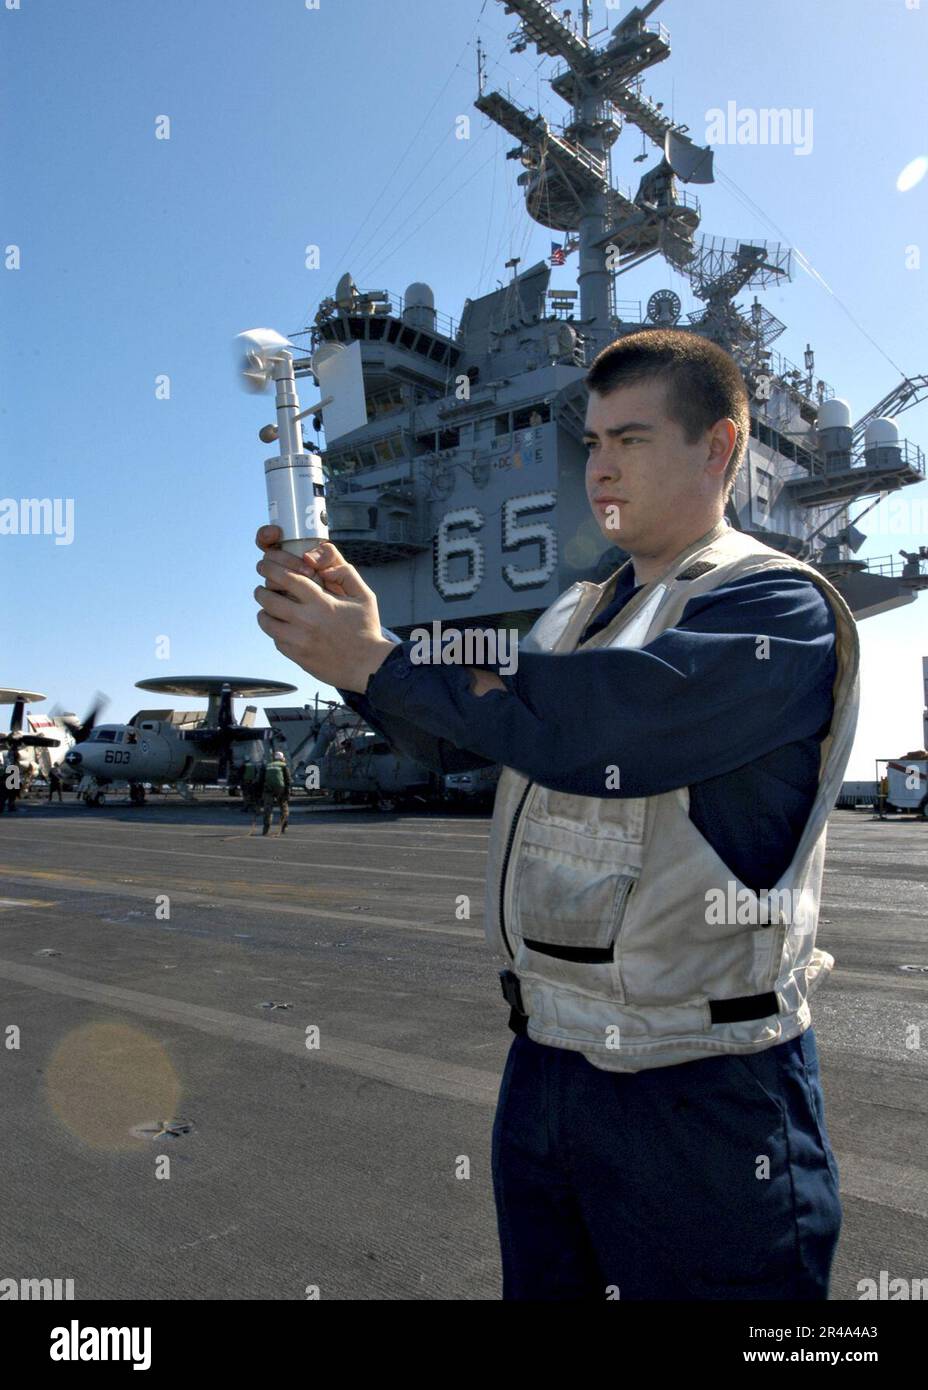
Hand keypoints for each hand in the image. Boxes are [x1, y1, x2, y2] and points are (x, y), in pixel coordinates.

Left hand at [254, 527, 396, 691]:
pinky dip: (276, 631)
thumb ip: (345, 573)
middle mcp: (306, 621)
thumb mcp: (364, 596)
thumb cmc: (366, 629)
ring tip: (269, 608)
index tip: (264, 566)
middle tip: (261, 588)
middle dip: (261, 590)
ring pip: (266, 621)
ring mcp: (299, 641)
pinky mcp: (297, 656)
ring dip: (264, 612)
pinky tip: (284, 627)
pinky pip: (276, 640)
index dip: (270, 570)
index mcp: (322, 602)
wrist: (368, 667)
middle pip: (268, 599)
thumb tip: (322, 565)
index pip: (286, 578)